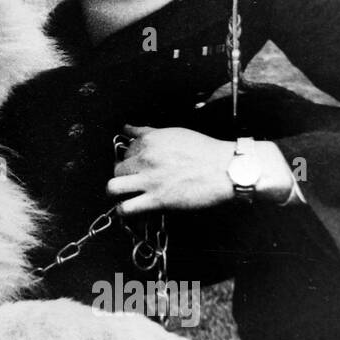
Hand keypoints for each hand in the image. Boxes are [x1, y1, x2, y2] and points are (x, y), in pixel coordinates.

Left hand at [106, 124, 235, 214]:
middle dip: (123, 176)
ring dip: (116, 193)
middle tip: (133, 181)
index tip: (137, 166)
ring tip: (125, 196)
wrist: (226, 169)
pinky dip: (124, 212)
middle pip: (116, 169)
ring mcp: (149, 180)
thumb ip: (147, 132)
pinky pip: (126, 208)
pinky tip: (131, 210)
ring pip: (112, 187)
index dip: (130, 159)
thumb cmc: (205, 151)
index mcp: (149, 140)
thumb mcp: (174, 133)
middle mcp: (145, 158)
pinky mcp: (157, 200)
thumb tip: (127, 128)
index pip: (123, 150)